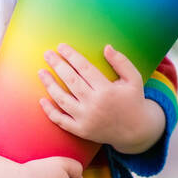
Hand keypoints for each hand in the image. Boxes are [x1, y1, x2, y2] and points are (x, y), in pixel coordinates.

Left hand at [37, 43, 157, 151]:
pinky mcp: (81, 131)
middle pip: (70, 81)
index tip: (61, 46)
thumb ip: (121, 62)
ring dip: (49, 85)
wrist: (136, 130)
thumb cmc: (133, 100)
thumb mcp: (134, 79)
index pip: (84, 68)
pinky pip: (61, 120)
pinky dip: (49, 111)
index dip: (71, 55)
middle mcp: (94, 105)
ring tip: (41, 72)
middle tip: (47, 54)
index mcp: (107, 90)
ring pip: (62, 99)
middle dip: (57, 65)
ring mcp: (86, 119)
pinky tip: (42, 99)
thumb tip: (107, 47)